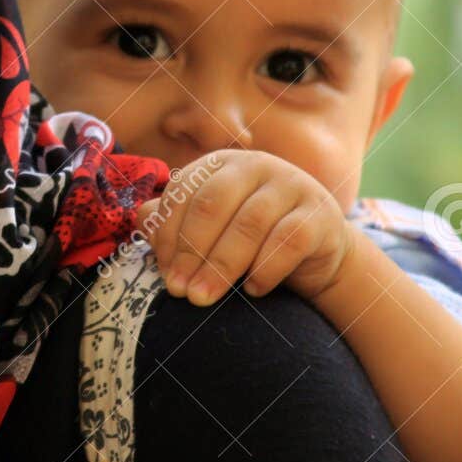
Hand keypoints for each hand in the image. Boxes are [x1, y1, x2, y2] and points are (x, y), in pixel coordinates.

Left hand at [137, 150, 353, 305]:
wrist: (316, 256)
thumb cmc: (253, 240)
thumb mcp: (213, 228)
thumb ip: (175, 222)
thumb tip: (140, 220)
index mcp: (222, 164)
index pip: (184, 191)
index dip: (169, 234)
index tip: (164, 275)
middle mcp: (257, 165)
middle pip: (213, 203)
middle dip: (191, 251)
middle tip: (180, 292)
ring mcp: (292, 185)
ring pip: (249, 223)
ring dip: (222, 266)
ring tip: (204, 298)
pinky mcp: (320, 214)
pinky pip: (289, 240)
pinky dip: (266, 268)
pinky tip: (252, 291)